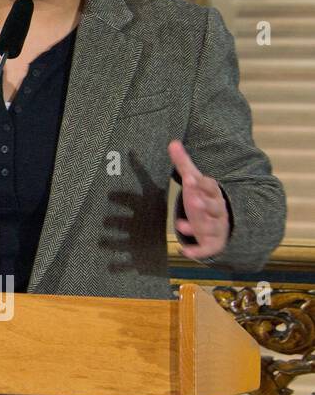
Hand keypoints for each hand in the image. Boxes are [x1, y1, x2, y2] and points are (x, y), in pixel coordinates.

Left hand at [169, 139, 229, 259]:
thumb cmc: (204, 198)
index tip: (191, 179)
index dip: (203, 184)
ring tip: (181, 224)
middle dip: (204, 204)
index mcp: (214, 194)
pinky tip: (184, 252)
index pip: (211, 187)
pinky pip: (207, 248)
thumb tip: (172, 142)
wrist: (223, 224)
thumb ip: (183, 163)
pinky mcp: (212, 243)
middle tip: (192, 200)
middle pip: (214, 206)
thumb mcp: (194, 181)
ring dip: (199, 226)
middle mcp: (217, 210)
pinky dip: (198, 252)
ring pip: (212, 226)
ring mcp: (216, 227)